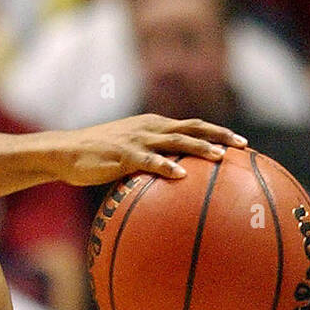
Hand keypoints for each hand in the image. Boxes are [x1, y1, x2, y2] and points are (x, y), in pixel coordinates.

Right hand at [53, 114, 246, 186]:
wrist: (65, 152)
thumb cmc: (96, 157)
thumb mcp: (127, 154)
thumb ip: (149, 162)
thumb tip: (172, 184)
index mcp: (153, 126)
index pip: (191, 126)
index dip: (217, 132)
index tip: (240, 143)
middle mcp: (149, 128)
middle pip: (192, 127)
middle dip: (220, 135)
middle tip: (244, 146)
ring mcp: (137, 140)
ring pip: (176, 140)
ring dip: (199, 147)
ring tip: (220, 157)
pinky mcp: (123, 154)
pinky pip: (149, 160)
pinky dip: (166, 165)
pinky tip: (181, 175)